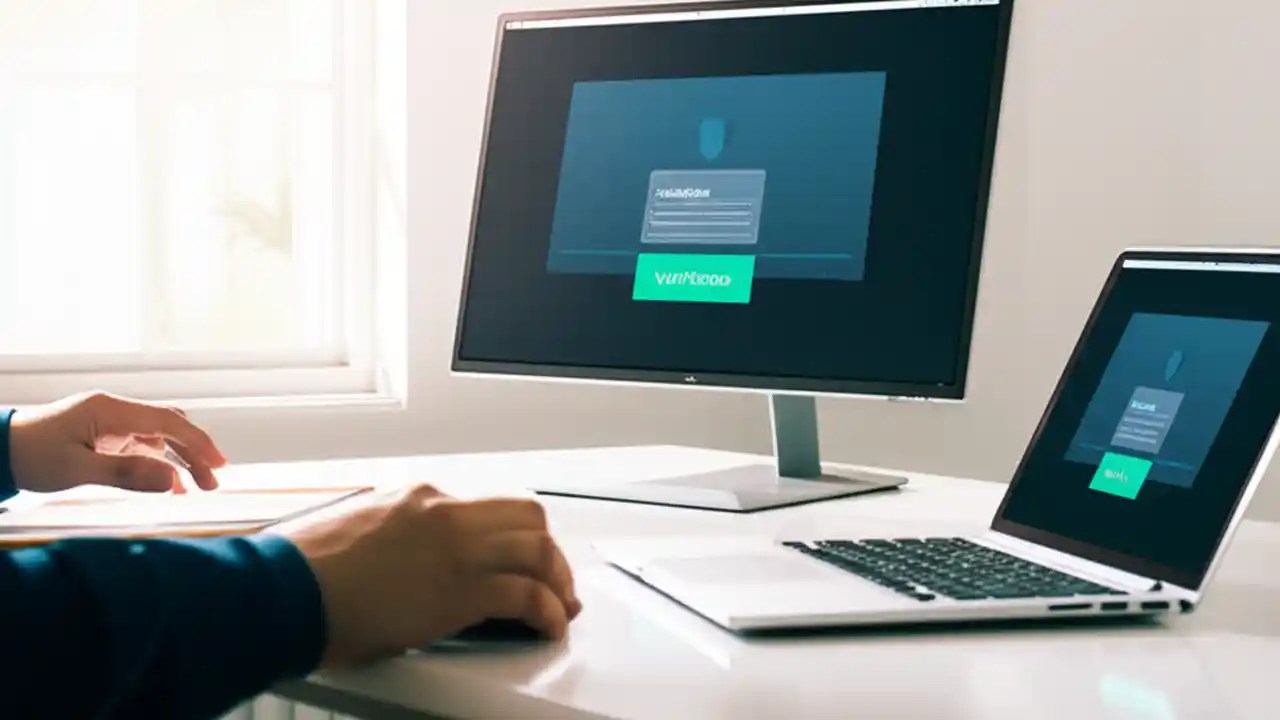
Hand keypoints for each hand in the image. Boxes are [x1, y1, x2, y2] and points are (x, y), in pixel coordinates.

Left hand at [8, 391, 227, 493]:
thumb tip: (172, 480)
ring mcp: (111, 423)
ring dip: (180, 458)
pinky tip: (169, 482)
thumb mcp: (77, 469)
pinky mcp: (105, 435)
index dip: (197, 442)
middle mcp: (115, 411)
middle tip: (213, 482)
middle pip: (169, 426)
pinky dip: (160, 462)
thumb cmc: (30, 457)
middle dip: (195, 452)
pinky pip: (142, 445)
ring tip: (197, 486)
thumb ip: (127, 474)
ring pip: (159, 436)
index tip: (219, 465)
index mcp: (110, 410)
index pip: (167, 422)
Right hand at [281, 484, 582, 667]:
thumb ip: (394, 540)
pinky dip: (549, 611)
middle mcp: (444, 511)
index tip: (514, 560)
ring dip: (558, 579)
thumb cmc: (302, 574)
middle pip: (525, 516)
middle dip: (547, 549)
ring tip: (560, 605)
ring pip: (539, 548)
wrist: (283, 592)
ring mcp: (456, 546)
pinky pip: (529, 594)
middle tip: (552, 578)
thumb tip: (408, 565)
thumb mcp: (356, 536)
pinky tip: (550, 625)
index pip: (484, 508)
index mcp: (418, 498)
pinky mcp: (461, 588)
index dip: (507, 538)